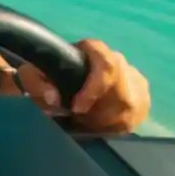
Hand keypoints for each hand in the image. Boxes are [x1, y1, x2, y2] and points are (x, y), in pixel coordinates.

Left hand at [18, 39, 149, 132]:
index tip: (76, 108)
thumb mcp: (32, 75)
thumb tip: (54, 98)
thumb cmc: (45, 75)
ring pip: (132, 105)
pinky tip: (102, 125)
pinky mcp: (142, 93)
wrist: (57, 77)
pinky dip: (119, 125)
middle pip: (121, 91)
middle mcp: (117, 60)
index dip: (94, 89)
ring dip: (108, 121)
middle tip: (80, 120)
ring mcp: (133, 76)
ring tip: (87, 122)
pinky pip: (138, 114)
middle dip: (99, 113)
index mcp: (93, 50)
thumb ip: (37, 83)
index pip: (106, 65)